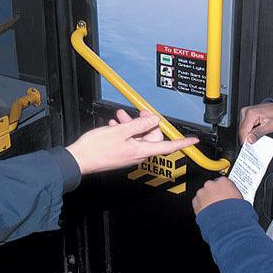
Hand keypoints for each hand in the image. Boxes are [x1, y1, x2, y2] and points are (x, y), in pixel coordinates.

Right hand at [65, 109, 199, 174]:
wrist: (79, 160)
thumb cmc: (96, 148)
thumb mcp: (120, 131)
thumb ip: (139, 125)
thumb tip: (154, 120)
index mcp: (140, 151)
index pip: (167, 146)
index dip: (182, 142)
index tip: (193, 140)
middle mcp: (137, 155)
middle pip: (151, 137)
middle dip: (144, 122)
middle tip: (137, 112)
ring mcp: (128, 155)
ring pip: (137, 136)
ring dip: (131, 124)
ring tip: (120, 115)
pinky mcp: (120, 154)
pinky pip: (128, 140)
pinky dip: (124, 131)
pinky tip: (115, 124)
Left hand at [192, 177, 242, 214]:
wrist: (225, 222)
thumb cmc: (234, 211)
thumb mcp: (240, 199)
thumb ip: (234, 194)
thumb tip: (235, 197)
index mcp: (223, 182)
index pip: (222, 181)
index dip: (223, 189)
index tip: (225, 194)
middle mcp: (211, 185)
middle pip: (211, 186)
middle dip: (213, 193)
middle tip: (219, 202)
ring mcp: (202, 193)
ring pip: (203, 194)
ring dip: (206, 199)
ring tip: (213, 209)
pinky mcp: (195, 202)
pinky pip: (196, 202)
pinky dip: (200, 206)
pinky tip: (207, 212)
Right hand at [238, 102, 272, 144]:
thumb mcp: (271, 126)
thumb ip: (259, 133)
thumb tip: (249, 140)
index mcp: (251, 113)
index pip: (243, 131)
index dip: (246, 141)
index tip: (250, 147)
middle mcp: (246, 111)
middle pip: (242, 131)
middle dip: (247, 139)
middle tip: (255, 143)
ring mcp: (246, 112)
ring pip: (242, 129)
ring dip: (248, 135)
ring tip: (257, 137)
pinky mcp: (247, 115)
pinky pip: (245, 126)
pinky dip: (249, 132)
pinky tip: (255, 133)